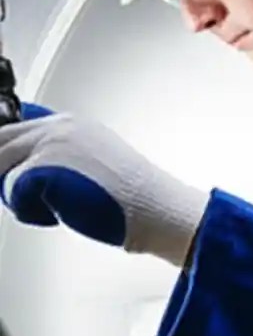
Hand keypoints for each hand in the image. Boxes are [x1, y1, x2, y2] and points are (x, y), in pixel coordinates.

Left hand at [0, 112, 209, 266]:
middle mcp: (58, 127)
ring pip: (1, 168)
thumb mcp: (93, 161)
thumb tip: (23, 170)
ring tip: (56, 205)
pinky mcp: (41, 169)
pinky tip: (63, 212)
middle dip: (4, 171)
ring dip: (19, 193)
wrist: (155, 209)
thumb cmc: (133, 195)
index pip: (14, 123)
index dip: (6, 146)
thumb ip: (59, 155)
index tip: (8, 164)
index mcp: (71, 123)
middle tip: (22, 192)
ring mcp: (48, 145)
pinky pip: (11, 194)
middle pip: (0, 141)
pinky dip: (31, 212)